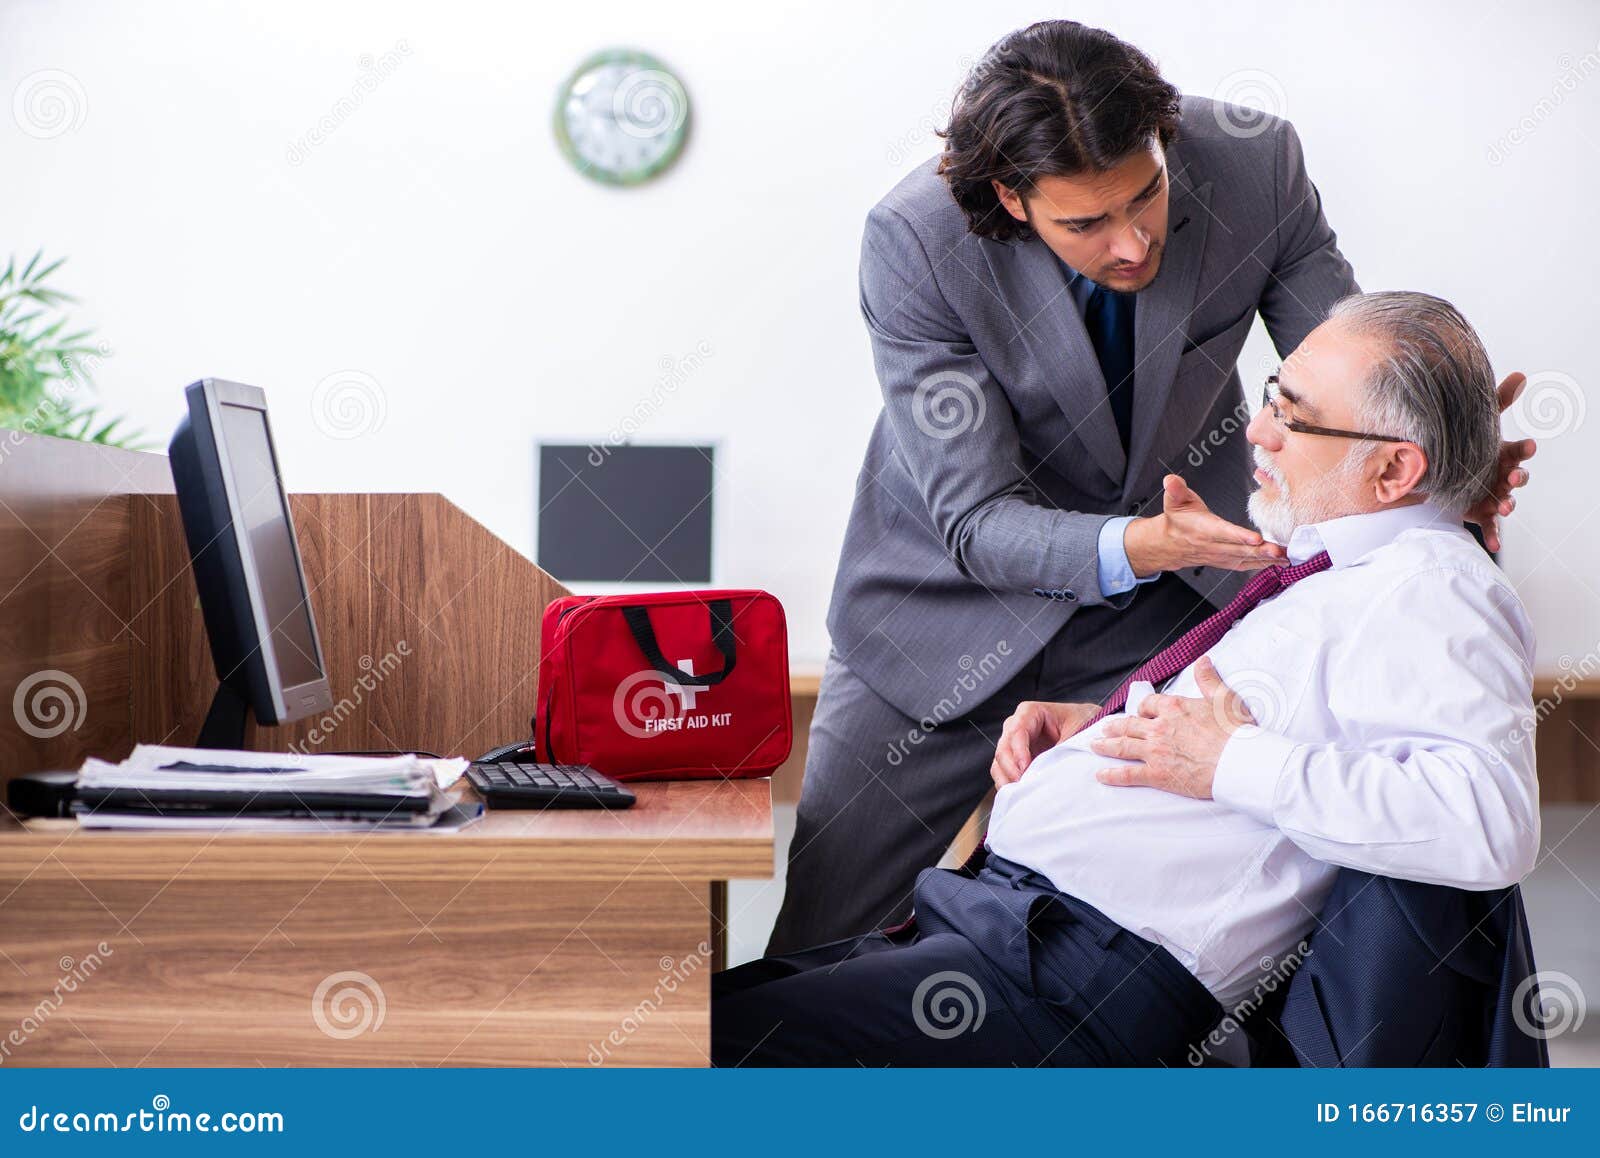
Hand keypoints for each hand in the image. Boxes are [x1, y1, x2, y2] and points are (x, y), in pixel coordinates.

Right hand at [991, 700, 1098, 788]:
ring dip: (1006, 779)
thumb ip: (1062, 748)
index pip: (1017, 731)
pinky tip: (1018, 794)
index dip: (1019, 751)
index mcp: (1031, 712)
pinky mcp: (1019, 761)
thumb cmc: (1086, 723)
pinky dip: (1008, 784)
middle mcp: (1018, 726)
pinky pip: (1005, 773)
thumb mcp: (1079, 731)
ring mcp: (1017, 745)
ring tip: (1018, 793)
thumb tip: (1049, 769)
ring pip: (1000, 762)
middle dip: (1010, 768)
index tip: (1026, 768)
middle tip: (1021, 784)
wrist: (1094, 732)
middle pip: (1004, 747)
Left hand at [1088, 658, 1250, 798]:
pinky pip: (1128, 774)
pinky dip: (1112, 775)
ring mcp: (1155, 751)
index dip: (1142, 709)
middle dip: (1115, 726)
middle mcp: (1159, 728)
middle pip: (1129, 725)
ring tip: (1095, 745)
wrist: (1240, 762)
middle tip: (1105, 728)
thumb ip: (1208, 679)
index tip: (1139, 713)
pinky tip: (1100, 775)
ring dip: (1106, 745)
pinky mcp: (1157, 774)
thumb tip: (1203, 661)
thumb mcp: (1223, 698)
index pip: (1148, 704)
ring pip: (1122, 746)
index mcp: (1173, 708)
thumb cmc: (1236, 732)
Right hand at [1123, 475, 1287, 576]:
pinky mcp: (1227, 561)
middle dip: (1261, 551)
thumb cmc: (1177, 520)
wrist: (1168, 545)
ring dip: (1266, 559)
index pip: (1223, 533)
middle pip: (1239, 549)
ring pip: (1246, 558)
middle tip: (1280, 550)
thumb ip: (1175, 490)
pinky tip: (1279, 562)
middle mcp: (1213, 546)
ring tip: (1286, 556)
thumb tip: (1170, 480)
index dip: (1239, 536)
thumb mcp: (1173, 501)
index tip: (1256, 538)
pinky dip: (1263, 565)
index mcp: (1202, 529)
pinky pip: (1246, 565)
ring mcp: (1220, 556)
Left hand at [1464, 372, 1535, 552]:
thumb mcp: (1479, 422)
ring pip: (1506, 501)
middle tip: (1512, 477)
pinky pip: (1490, 525)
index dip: (1524, 450)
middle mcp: (1501, 475)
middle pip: (1516, 477)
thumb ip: (1498, 401)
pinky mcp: (1480, 512)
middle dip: (1517, 478)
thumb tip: (1521, 374)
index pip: (1519, 452)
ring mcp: (1492, 494)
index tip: (1529, 446)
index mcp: (1503, 455)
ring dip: (1508, 503)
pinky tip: (1493, 544)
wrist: (1441, 470)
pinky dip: (1494, 535)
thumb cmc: (1466, 444)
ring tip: (1504, 505)